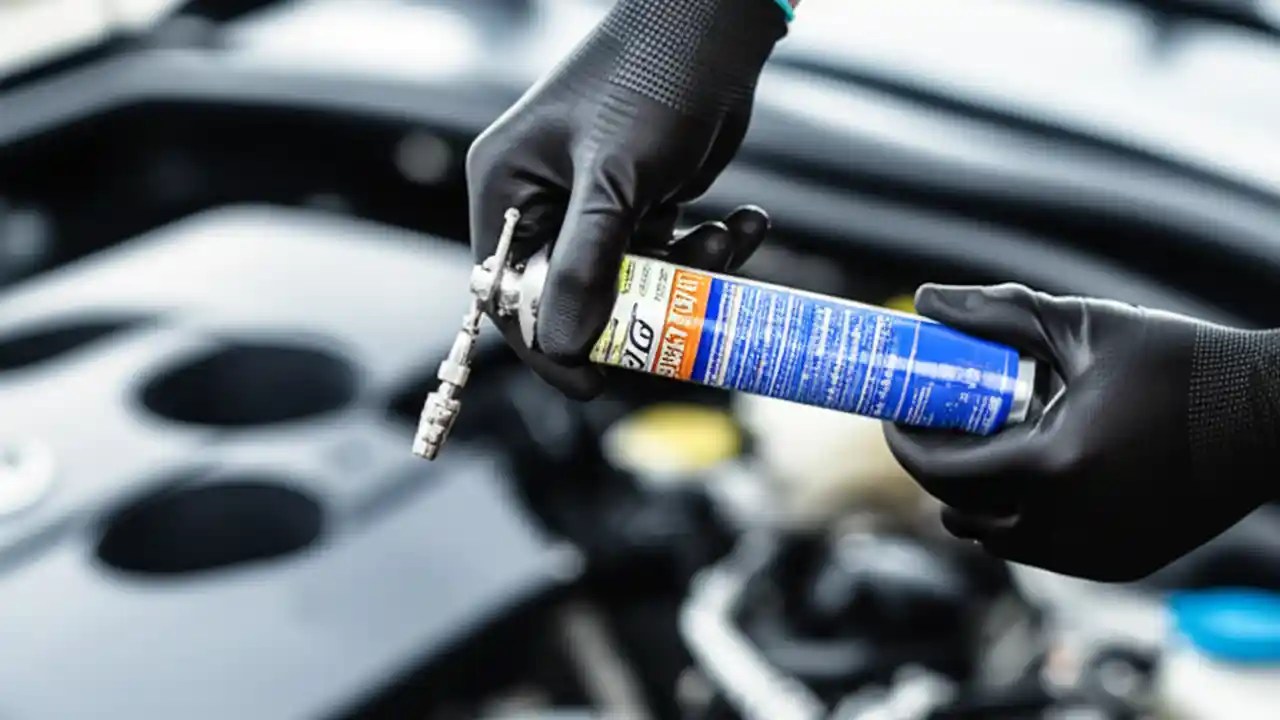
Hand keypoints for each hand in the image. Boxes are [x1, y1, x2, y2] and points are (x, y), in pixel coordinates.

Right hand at [467, 0, 786, 398]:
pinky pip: (668, 254)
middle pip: (573, 294)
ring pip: (631, 282)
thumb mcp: (616, 179)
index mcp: (509, 188)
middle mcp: (543, 199)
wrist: (719, 25)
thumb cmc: (652, 78)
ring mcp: (595, 204)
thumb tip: (562, 347)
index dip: (546, 342)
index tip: (593, 382)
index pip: (508, 290)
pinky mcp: (641, 201)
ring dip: (687, 275)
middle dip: (637, 306)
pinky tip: (745, 221)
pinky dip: (708, 249)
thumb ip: (586, 264)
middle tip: (685, 313)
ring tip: (728, 239)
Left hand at [885, 284, 1277, 581]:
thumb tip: (923, 302)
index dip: (905, 442)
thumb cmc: (1178, 363)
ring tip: (985, 443)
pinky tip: (1030, 469)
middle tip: (938, 424)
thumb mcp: (1084, 326)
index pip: (940, 472)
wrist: (1269, 420)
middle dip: (937, 468)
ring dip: (974, 497)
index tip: (896, 413)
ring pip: (994, 538)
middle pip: (958, 509)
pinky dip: (1018, 516)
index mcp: (1052, 466)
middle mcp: (1066, 524)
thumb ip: (997, 314)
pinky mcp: (1117, 564)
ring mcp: (1092, 554)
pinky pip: (1039, 549)